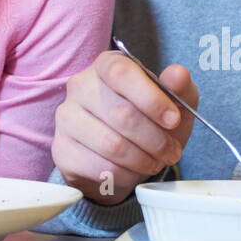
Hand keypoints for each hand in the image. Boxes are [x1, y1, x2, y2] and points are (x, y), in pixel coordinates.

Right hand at [51, 50, 197, 204]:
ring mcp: (67, 117)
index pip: (121, 72)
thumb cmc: (147, 122)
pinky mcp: (62, 149)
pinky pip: (100, 168)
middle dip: (156, 139)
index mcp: (106, 65)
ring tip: (155, 162)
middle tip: (172, 151)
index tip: (173, 120)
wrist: (117, 157)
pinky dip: (126, 175)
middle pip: (121, 114)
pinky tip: (133, 171)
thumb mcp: (171, 104)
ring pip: (112, 145)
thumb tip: (179, 74)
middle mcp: (80, 86)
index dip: (151, 98)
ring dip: (143, 160)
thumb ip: (178, 88)